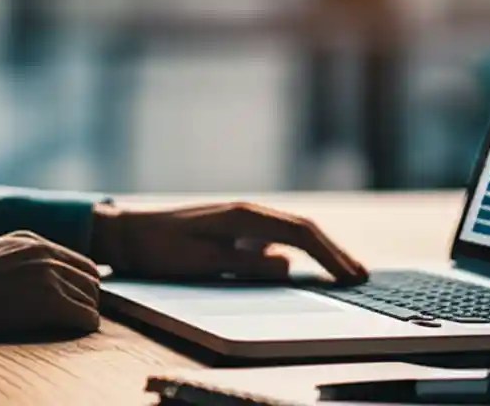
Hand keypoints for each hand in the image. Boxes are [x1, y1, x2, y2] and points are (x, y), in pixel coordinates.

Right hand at [0, 231, 101, 338]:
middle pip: (90, 278)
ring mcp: (48, 274)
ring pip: (91, 297)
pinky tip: (73, 333)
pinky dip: (84, 326)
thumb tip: (19, 283)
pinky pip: (85, 316)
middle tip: (77, 318)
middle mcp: (45, 252)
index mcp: (31, 240)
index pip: (78, 261)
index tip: (76, 300)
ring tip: (72, 328)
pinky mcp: (47, 299)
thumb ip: (12, 263)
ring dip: (85, 313)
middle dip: (87, 299)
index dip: (80, 283)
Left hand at [90, 202, 368, 283]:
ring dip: (323, 250)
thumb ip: (243, 264)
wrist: (128, 232)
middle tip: (361, 276)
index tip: (349, 275)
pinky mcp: (239, 230)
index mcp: (243, 216)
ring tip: (347, 271)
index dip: (329, 254)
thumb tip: (286, 266)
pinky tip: (313, 265)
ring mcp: (245, 220)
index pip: (300, 233)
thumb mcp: (199, 261)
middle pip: (305, 228)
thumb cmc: (158, 249)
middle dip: (335, 252)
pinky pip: (281, 238)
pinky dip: (304, 250)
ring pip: (295, 231)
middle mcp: (249, 212)